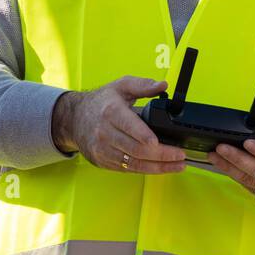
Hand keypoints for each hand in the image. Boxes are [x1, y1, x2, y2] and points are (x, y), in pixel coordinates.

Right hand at [52, 76, 187, 173]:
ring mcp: (102, 149)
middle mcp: (104, 133)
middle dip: (161, 155)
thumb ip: (142, 85)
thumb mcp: (120, 86)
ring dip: (158, 167)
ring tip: (177, 165)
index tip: (157, 142)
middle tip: (180, 155)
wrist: (74, 118)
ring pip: (133, 163)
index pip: (129, 126)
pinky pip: (127, 169)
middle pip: (135, 149)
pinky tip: (161, 168)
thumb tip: (162, 85)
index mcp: (111, 112)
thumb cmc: (100, 102)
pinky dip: (146, 170)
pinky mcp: (103, 161)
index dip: (143, 135)